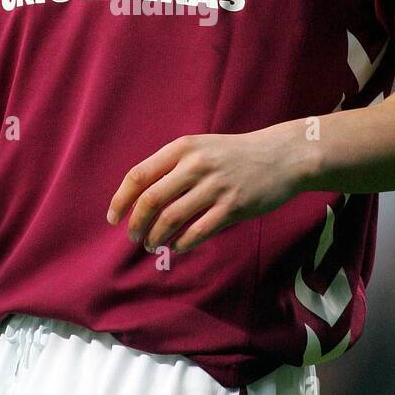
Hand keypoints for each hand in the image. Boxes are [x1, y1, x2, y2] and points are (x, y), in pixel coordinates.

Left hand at [106, 124, 301, 254]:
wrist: (281, 156)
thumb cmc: (234, 155)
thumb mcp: (201, 148)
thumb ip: (173, 167)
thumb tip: (140, 199)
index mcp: (183, 148)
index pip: (139, 175)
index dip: (121, 199)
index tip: (113, 218)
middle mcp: (196, 165)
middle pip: (151, 200)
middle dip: (136, 224)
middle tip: (133, 237)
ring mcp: (215, 187)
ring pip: (172, 219)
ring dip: (156, 237)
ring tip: (153, 245)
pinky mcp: (233, 207)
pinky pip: (198, 232)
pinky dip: (182, 244)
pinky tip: (178, 247)